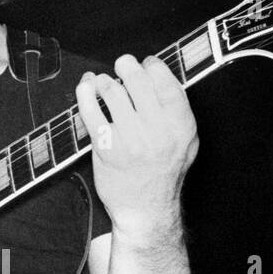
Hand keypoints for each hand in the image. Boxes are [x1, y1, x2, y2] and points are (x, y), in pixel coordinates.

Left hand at [76, 54, 198, 235]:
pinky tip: (86, 87)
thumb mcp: (187, 141)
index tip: (146, 64)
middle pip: (136, 79)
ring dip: (104, 80)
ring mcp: (129, 138)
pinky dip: (85, 92)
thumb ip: (178, 110)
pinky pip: (90, 110)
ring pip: (111, 91)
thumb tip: (161, 77)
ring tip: (103, 82)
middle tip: (122, 65)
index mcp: (180, 123)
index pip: (164, 79)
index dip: (152, 65)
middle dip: (126, 65)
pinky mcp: (105, 147)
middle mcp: (156, 129)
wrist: (146, 209)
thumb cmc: (165, 173)